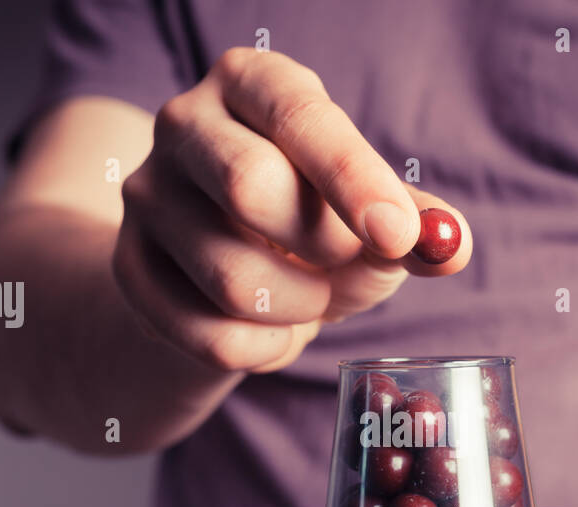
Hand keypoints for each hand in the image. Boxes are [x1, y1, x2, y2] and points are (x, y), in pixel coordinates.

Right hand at [112, 47, 470, 373]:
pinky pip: (207, 334)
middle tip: (346, 265)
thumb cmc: (306, 226)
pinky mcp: (129, 268)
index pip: (298, 117)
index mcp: (252, 84)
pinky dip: (263, 351)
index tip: (397, 236)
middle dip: (322, 248)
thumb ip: (411, 226)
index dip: (352, 178)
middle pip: (249, 186)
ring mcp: (146, 196)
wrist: (217, 276)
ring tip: (312, 300)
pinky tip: (273, 332)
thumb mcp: (364, 214)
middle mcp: (185, 124)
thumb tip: (448, 247)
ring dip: (299, 308)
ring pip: (231, 276)